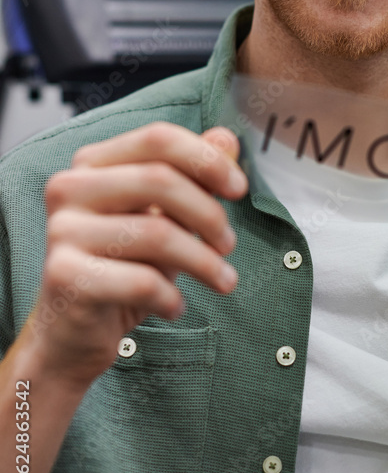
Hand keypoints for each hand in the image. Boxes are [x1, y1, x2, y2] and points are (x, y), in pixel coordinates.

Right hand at [29, 122, 247, 384]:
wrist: (72, 333)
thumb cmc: (122, 268)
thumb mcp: (165, 218)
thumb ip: (192, 176)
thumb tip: (226, 138)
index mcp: (92, 163)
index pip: (157, 138)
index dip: (207, 160)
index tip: (239, 189)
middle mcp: (70, 188)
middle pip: (160, 179)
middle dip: (209, 214)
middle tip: (229, 245)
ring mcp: (63, 231)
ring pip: (156, 233)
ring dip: (204, 262)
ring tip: (222, 280)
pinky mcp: (66, 276)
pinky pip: (142, 281)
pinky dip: (172, 297)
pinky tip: (175, 306)